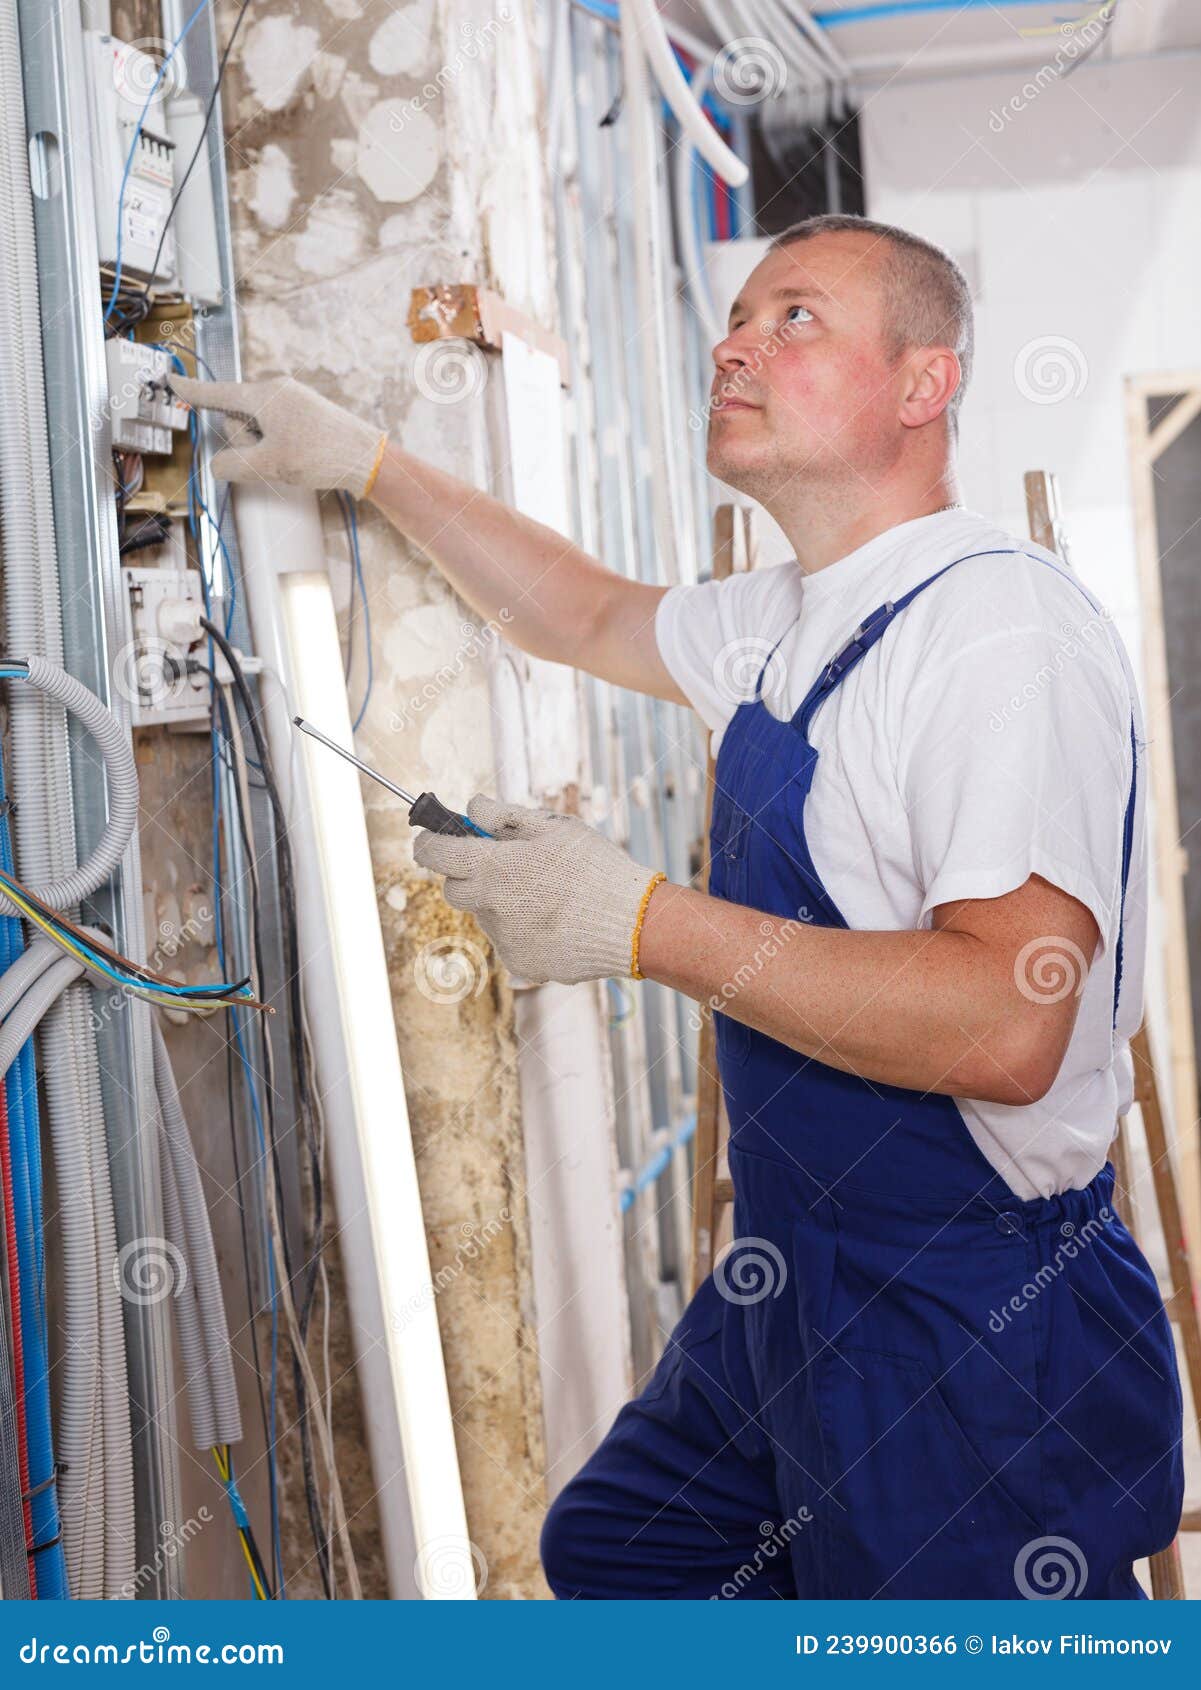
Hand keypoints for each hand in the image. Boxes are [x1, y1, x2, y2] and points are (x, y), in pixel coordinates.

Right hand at [170, 374, 387, 498]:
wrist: (370, 459)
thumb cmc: (322, 456)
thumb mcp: (268, 465)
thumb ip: (232, 465)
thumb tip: (219, 465)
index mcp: (264, 394)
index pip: (217, 394)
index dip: (191, 392)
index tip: (170, 379)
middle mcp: (276, 390)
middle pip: (237, 418)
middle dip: (245, 442)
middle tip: (276, 457)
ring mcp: (292, 401)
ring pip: (257, 427)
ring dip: (264, 448)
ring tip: (295, 458)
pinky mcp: (305, 414)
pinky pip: (275, 429)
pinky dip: (278, 447)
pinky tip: (300, 458)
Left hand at [412, 794, 662, 985]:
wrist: (633, 924)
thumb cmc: (596, 868)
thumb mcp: (554, 827)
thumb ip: (504, 816)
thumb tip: (472, 809)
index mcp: (495, 868)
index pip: (435, 854)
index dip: (428, 843)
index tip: (431, 839)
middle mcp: (492, 907)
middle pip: (453, 889)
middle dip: (467, 874)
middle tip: (500, 864)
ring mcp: (504, 939)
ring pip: (486, 915)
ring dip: (502, 902)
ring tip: (547, 894)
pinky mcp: (521, 964)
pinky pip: (509, 940)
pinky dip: (523, 929)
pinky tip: (555, 920)